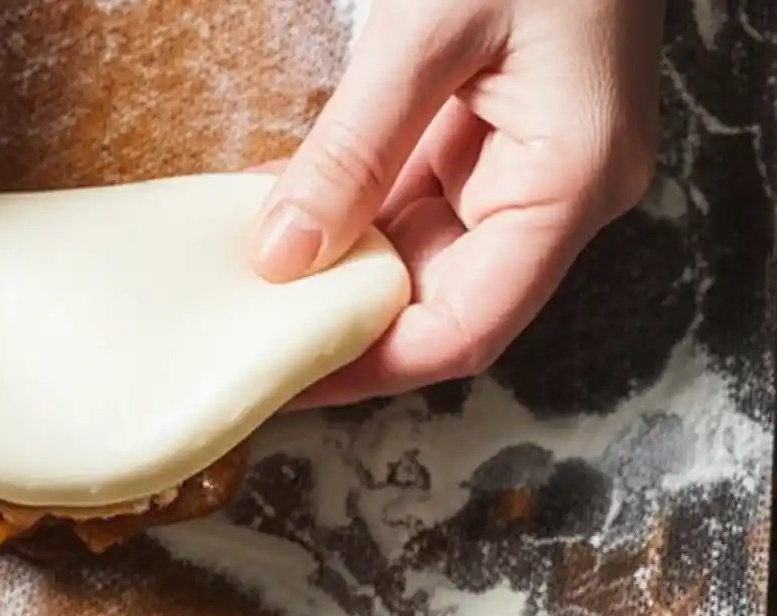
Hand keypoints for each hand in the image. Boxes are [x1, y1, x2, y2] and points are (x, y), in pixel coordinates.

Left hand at [251, 0, 662, 408]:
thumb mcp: (429, 31)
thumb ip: (353, 148)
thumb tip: (282, 252)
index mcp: (569, 180)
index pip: (468, 323)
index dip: (374, 365)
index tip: (287, 378)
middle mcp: (552, 190)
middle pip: (439, 298)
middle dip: (341, 321)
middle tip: (248, 336)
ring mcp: (521, 164)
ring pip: (415, 251)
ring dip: (333, 266)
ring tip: (248, 283)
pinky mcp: (486, 135)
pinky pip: (408, 196)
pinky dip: (344, 208)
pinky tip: (277, 210)